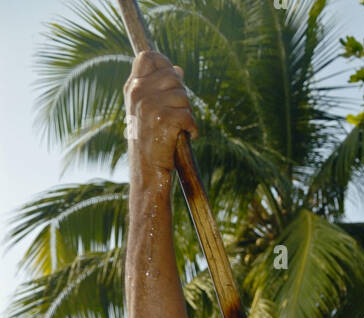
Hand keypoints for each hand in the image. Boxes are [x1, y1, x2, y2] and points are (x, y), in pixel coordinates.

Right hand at [124, 52, 198, 173]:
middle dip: (181, 95)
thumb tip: (179, 70)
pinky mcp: (164, 120)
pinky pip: (188, 115)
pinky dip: (192, 128)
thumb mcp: (149, 112)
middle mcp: (138, 93)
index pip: (148, 57)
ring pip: (183, 96)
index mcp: (132, 88)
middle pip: (173, 75)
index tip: (172, 75)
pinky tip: (185, 136)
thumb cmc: (150, 144)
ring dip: (187, 113)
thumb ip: (160, 89)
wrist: (147, 174)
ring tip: (178, 129)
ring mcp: (150, 105)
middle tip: (176, 115)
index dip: (164, 62)